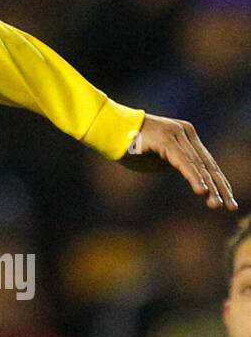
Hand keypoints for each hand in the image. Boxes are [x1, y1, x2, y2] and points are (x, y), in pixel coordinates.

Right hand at [119, 115, 236, 210]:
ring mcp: (176, 134)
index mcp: (184, 134)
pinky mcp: (166, 139)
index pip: (206, 161)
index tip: (227, 200)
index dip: (218, 182)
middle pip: (207, 163)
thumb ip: (174, 165)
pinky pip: (183, 162)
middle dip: (219, 187)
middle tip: (230, 207)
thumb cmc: (127, 146)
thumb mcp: (156, 160)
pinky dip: (193, 177)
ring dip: (209, 186)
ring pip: (198, 164)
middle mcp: (184, 132)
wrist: (106, 129)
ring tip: (217, 204)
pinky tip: (202, 191)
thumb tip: (191, 176)